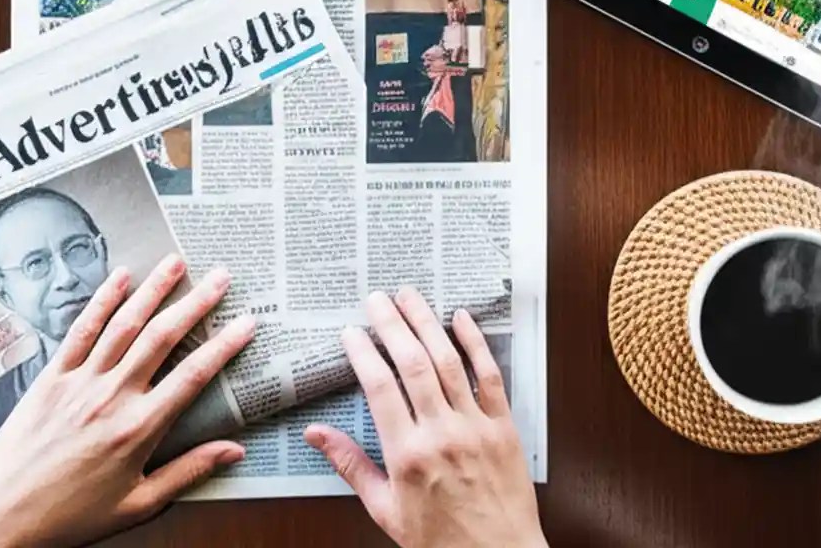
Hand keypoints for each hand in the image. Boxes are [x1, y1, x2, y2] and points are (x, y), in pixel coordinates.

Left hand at [0, 254, 255, 547]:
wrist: (2, 513)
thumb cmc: (71, 515)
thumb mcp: (138, 504)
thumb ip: (188, 472)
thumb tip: (233, 451)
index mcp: (139, 428)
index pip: (193, 376)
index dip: (223, 346)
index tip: (246, 323)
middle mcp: (112, 396)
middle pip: (162, 338)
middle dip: (195, 303)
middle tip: (220, 276)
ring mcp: (80, 382)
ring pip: (124, 325)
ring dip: (152, 290)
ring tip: (175, 262)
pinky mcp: (51, 378)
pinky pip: (80, 331)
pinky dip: (101, 301)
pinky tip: (119, 278)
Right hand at [304, 289, 545, 547]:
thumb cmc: (440, 540)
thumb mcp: (385, 510)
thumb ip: (351, 466)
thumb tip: (316, 435)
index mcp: (408, 455)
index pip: (380, 388)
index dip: (363, 354)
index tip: (351, 332)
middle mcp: (442, 434)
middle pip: (414, 364)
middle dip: (392, 325)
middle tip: (376, 299)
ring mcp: (476, 427)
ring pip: (449, 362)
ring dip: (428, 323)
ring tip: (411, 297)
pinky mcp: (504, 427)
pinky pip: (490, 376)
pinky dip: (475, 344)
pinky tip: (461, 319)